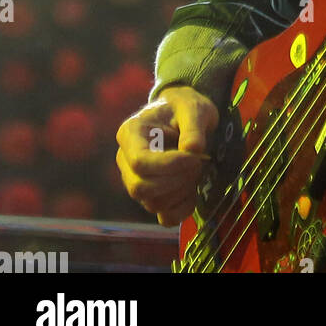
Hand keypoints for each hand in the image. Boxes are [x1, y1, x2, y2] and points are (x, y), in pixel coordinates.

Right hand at [115, 86, 218, 225]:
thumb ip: (193, 126)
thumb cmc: (185, 108)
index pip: (140, 162)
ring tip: (197, 169)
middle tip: (198, 162)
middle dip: (176, 180)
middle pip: (141, 188)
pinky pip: (164, 217)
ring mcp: (136, 181)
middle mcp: (126, 161)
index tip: (194, 157)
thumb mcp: (194, 108)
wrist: (185, 116)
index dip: (169, 166)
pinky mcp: (152, 197)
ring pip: (153, 203)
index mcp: (130, 134)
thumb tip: (192, 150)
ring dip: (181, 191)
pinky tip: (195, 191)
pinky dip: (183, 210)